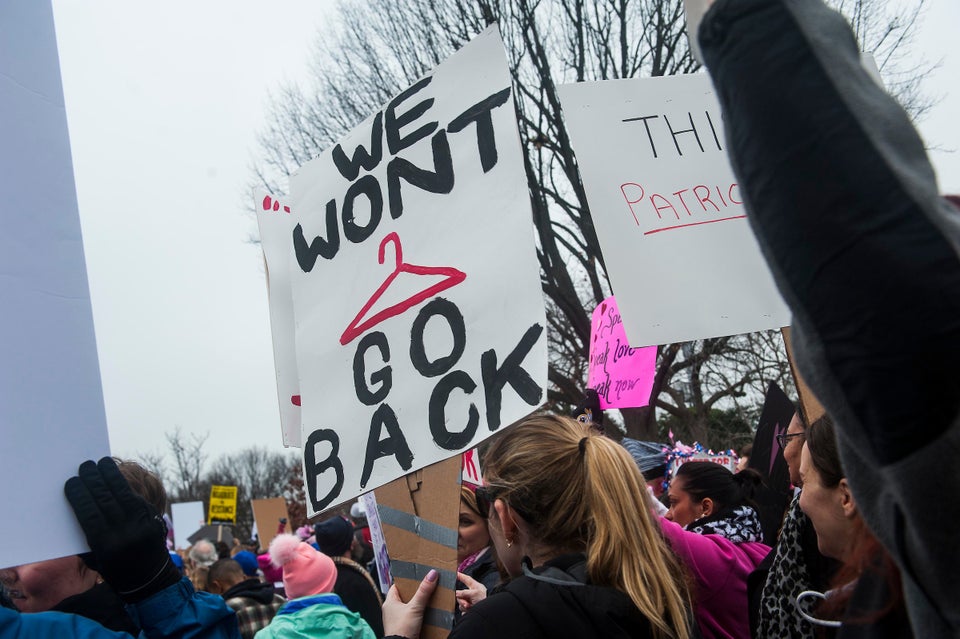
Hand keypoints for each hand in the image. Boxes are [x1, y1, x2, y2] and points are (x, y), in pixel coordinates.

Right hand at [65, 457, 179, 601]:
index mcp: (106, 545)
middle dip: (94, 481)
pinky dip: (125, 486)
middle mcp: (125, 533)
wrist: (149, 580)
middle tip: (85, 466)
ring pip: (124, 494)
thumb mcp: (95, 557)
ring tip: (101, 463)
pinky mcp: (154, 518)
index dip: (79, 496)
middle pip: (106, 500)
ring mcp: (142, 524)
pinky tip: (116, 476)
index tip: (71, 482)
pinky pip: (136, 498)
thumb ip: (87, 533)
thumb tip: (77, 503)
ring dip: (111, 476)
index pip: (89, 514)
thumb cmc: (114, 569)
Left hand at [382, 569, 438, 638]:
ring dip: (417, 604)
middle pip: (404, 596)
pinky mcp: (402, 627)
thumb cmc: (402, 628)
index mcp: (389, 602)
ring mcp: (396, 619)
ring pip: (408, 607)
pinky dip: (417, 614)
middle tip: (425, 588)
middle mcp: (391, 610)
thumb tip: (431, 574)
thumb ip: (423, 591)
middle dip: (414, 593)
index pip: (396, 586)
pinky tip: (425, 613)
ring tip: (427, 600)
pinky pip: (410, 617)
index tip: (416, 577)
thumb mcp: (415, 607)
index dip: (406, 581)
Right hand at [455, 571, 486, 613]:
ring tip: (471, 607)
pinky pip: (463, 609)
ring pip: (461, 602)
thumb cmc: (485, 600)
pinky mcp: (470, 608)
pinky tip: (470, 611)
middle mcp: (472, 593)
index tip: (455, 573)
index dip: (461, 576)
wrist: (489, 611)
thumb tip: (457, 593)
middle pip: (460, 594)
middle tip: (466, 604)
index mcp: (475, 586)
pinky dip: (465, 611)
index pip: (466, 579)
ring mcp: (471, 601)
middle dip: (462, 600)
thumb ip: (464, 593)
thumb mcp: (474, 594)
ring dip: (464, 606)